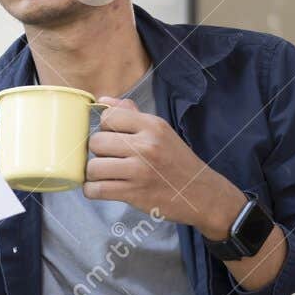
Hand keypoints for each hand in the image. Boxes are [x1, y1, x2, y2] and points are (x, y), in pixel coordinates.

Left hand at [85, 96, 244, 238]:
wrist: (201, 193)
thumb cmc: (177, 161)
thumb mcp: (161, 131)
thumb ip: (131, 114)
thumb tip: (103, 100)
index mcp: (152, 125)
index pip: (108, 117)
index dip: (105, 128)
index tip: (113, 138)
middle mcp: (146, 145)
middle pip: (96, 142)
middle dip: (98, 152)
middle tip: (109, 159)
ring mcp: (139, 170)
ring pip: (93, 167)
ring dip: (93, 174)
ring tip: (105, 175)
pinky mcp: (134, 193)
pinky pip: (96, 190)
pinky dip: (92, 191)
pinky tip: (101, 189)